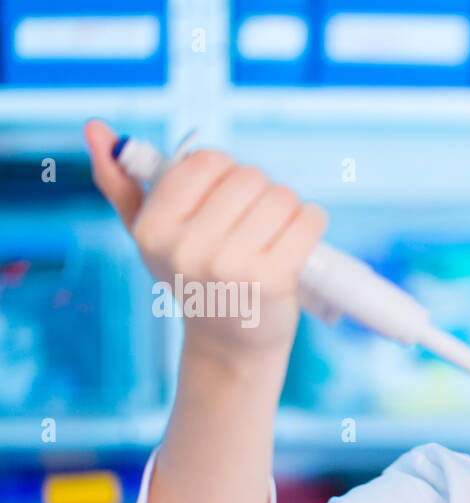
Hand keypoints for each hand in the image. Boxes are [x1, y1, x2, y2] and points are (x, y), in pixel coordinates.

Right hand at [84, 118, 326, 365]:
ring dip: (288, 209)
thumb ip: (121, 183)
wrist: (231, 345)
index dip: (226, 174)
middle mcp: (186, 249)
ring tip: (277, 235)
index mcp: (153, 230)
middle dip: (259, 193)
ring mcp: (229, 267)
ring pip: (281, 196)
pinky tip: (300, 240)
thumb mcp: (152, 236)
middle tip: (255, 225)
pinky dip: (312, 222)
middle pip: (248, 177)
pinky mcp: (271, 281)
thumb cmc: (196, 280)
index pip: (206, 161)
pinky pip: (308, 220)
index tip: (227, 200)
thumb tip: (96, 129)